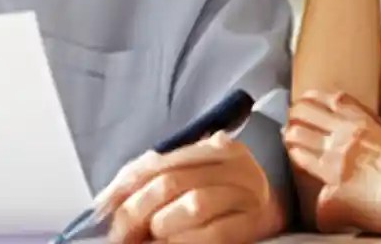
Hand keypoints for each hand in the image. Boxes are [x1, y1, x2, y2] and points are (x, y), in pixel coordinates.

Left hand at [97, 132, 283, 243]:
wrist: (279, 216)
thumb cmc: (225, 199)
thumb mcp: (193, 179)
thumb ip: (155, 179)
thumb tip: (105, 202)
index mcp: (216, 147)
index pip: (157, 163)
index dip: (123, 188)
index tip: (101, 212)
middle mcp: (237, 165)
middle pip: (171, 183)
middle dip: (137, 211)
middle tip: (121, 235)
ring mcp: (250, 193)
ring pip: (193, 204)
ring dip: (162, 227)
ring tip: (150, 240)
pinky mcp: (257, 223)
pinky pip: (216, 233)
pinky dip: (186, 241)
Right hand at [282, 90, 380, 231]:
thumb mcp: (355, 214)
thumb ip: (330, 207)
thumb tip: (322, 208)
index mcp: (334, 172)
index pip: (297, 152)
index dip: (287, 150)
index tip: (286, 149)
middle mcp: (342, 145)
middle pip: (301, 126)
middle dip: (289, 127)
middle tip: (288, 129)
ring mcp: (359, 130)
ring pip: (316, 107)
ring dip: (302, 107)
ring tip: (298, 108)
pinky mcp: (376, 122)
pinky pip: (343, 101)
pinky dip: (329, 97)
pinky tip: (328, 96)